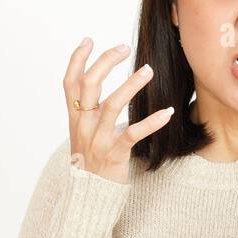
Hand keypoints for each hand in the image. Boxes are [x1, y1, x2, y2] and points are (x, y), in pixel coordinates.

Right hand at [62, 37, 173, 184]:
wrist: (89, 198)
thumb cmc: (91, 164)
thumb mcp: (83, 135)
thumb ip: (88, 114)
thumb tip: (97, 90)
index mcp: (75, 119)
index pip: (70, 83)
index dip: (77, 59)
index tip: (89, 40)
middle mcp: (83, 126)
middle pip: (89, 85)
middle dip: (105, 62)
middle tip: (124, 48)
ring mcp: (98, 140)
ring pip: (112, 104)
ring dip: (131, 84)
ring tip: (148, 70)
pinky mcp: (114, 154)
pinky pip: (133, 134)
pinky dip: (151, 122)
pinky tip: (167, 113)